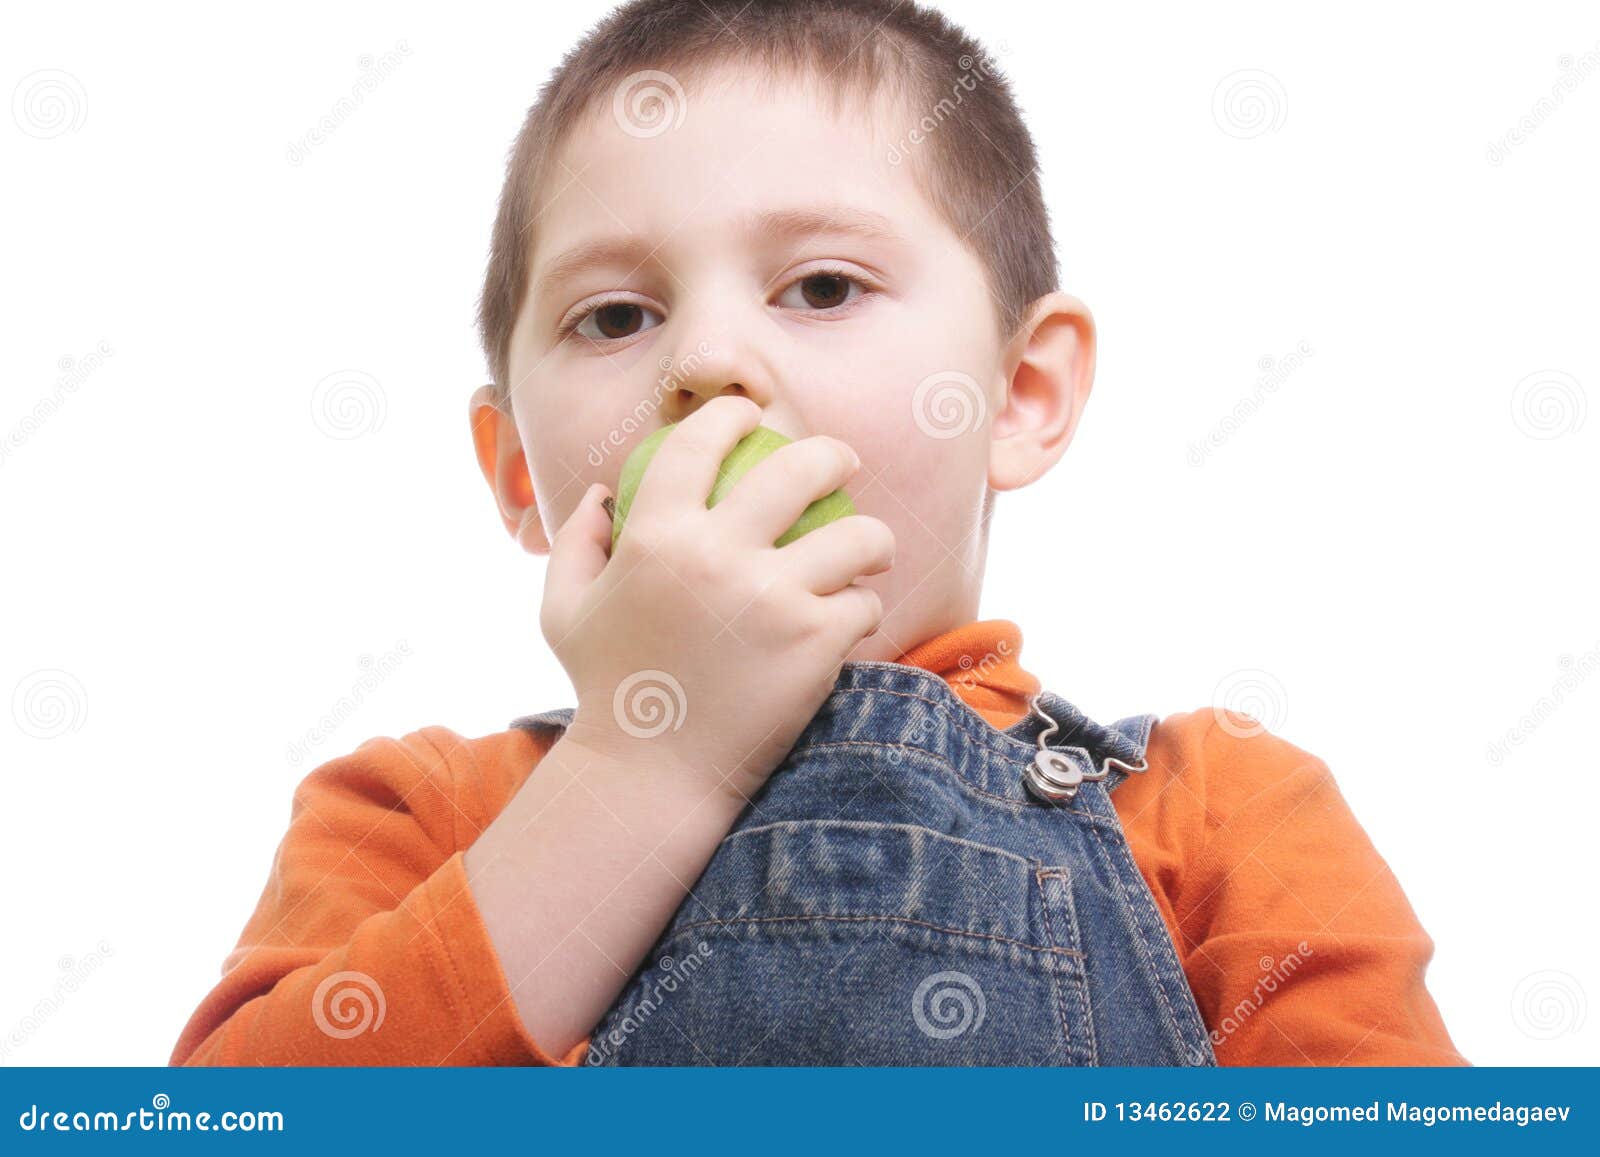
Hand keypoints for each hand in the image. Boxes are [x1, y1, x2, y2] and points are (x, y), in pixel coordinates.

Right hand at [540, 395, 894, 802]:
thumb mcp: (565, 612)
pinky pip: (863, 602)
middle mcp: (715, 553)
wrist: (651, 777)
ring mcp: (771, 596)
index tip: (752, 417)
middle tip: (842, 463)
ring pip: (858, 534)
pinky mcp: (814, 642)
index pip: (701, 441)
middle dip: (833, 454)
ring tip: (869, 550)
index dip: (733, 414)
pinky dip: (863, 608)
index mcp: (655, 534)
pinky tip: (850, 618)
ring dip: (871, 538)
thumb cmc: (608, 691)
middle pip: (800, 467)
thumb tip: (605, 490)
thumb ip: (576, 543)